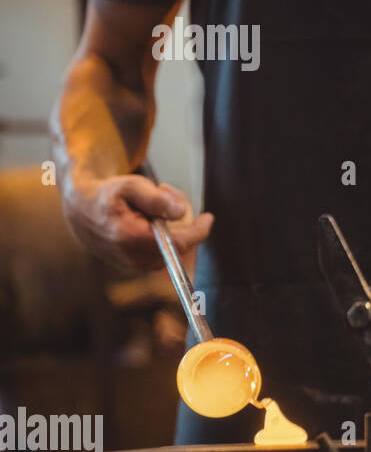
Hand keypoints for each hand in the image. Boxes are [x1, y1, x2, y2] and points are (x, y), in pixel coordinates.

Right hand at [63, 174, 212, 272]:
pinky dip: (163, 235)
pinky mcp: (136, 266)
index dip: (198, 231)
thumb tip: (181, 213)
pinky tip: (149, 219)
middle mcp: (134, 256)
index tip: (209, 218)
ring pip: (172, 248)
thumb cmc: (107, 195)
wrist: (81, 211)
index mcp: (132, 237)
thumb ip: (156, 198)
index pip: (179, 242)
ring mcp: (135, 265)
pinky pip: (163, 252)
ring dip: (171, 226)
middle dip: (181, 219)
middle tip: (166, 193)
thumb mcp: (130, 185)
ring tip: (153, 203)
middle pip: (179, 243)